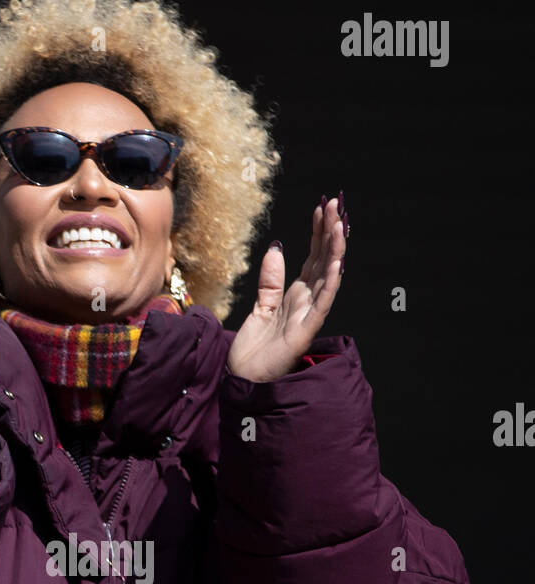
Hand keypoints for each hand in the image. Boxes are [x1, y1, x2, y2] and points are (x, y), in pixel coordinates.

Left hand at [226, 194, 348, 383]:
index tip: (323, 206)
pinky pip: (321, 305)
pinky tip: (337, 265)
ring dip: (335, 252)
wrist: (243, 379)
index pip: (312, 257)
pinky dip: (331, 285)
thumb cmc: (253, 350)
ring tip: (340, 225)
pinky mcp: (304, 333)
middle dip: (330, 233)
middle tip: (337, 203)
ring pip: (328, 278)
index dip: (318, 232)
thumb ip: (270, 280)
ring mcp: (308, 317)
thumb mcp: (259, 307)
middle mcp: (307, 303)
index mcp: (297, 296)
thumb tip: (277, 246)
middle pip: (324, 261)